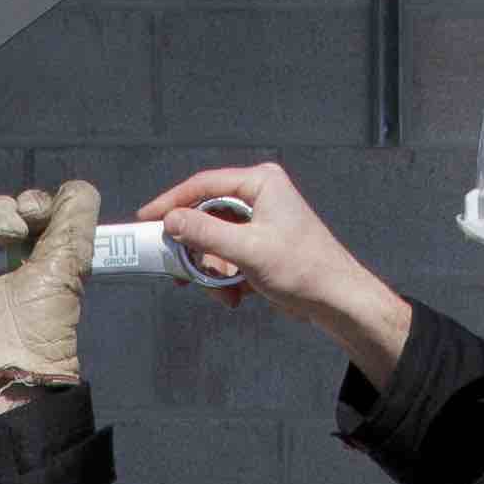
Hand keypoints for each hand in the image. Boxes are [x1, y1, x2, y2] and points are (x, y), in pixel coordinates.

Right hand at [0, 175, 96, 420]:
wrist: (4, 366)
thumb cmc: (42, 321)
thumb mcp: (72, 264)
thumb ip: (78, 217)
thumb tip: (74, 186)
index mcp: (37, 253)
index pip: (28, 208)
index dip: (30, 204)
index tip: (32, 218)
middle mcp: (2, 256)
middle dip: (0, 212)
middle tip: (6, 235)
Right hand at [137, 163, 413, 378]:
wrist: (337, 300)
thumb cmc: (303, 269)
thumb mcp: (247, 250)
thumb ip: (205, 233)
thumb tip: (170, 221)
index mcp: (261, 183)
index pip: (204, 185)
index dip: (171, 202)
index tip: (146, 220)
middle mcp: (260, 195)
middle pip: (206, 216)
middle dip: (196, 250)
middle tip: (179, 272)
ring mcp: (260, 220)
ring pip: (214, 240)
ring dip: (212, 270)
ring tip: (222, 293)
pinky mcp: (261, 244)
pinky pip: (228, 255)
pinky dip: (225, 278)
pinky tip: (235, 296)